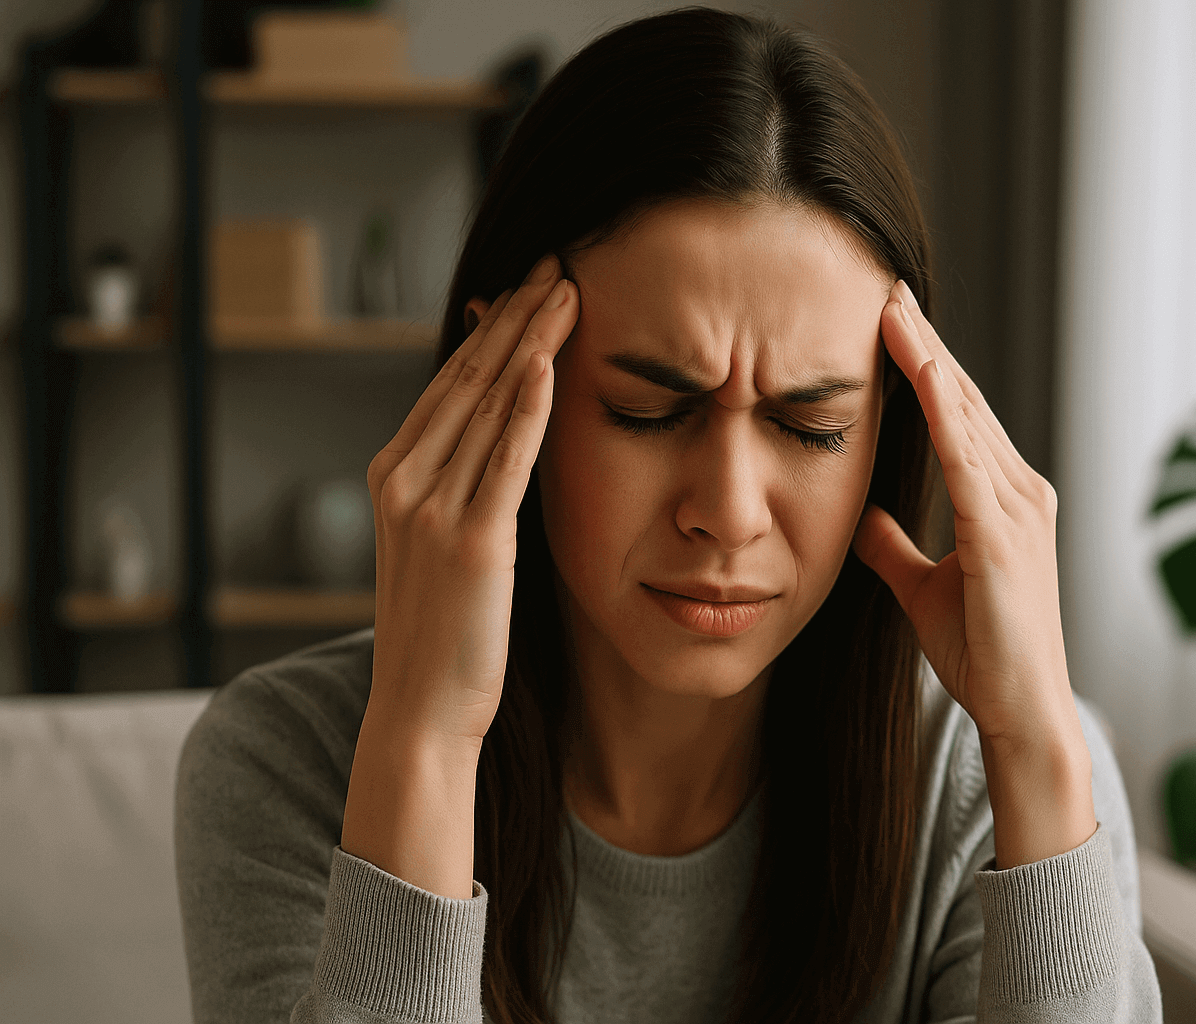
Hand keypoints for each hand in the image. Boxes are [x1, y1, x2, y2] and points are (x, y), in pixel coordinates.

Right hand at [366, 254, 577, 743]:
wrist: (421, 711)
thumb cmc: (444, 633)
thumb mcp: (439, 545)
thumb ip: (460, 487)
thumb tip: (496, 438)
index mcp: (394, 475)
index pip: (452, 383)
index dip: (494, 329)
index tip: (532, 285)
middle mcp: (403, 480)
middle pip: (467, 377)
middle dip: (515, 314)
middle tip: (558, 260)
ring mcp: (431, 509)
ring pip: (486, 403)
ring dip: (529, 340)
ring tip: (568, 288)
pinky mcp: (471, 542)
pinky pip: (504, 459)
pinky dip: (526, 406)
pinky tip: (549, 361)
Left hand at [853, 280, 1094, 865]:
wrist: (1019, 710)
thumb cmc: (982, 653)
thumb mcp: (922, 588)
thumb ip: (895, 549)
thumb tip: (861, 517)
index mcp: (1004, 499)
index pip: (958, 416)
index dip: (925, 367)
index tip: (890, 322)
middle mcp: (1020, 492)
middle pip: (964, 400)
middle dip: (925, 344)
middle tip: (888, 290)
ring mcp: (1018, 510)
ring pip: (965, 415)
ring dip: (929, 359)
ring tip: (892, 310)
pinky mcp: (1002, 535)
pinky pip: (966, 458)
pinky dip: (942, 408)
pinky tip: (917, 369)